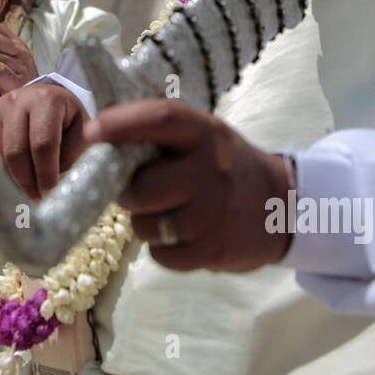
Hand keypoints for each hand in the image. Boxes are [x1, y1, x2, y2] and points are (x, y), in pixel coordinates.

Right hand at [0, 83, 87, 200]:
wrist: (45, 99)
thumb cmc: (67, 120)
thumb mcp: (82, 129)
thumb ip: (81, 148)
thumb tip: (72, 170)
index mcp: (46, 100)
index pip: (43, 142)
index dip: (46, 173)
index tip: (50, 194)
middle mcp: (17, 100)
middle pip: (15, 150)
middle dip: (26, 181)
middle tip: (36, 198)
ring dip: (11, 179)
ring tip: (26, 192)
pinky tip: (14, 178)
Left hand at [83, 100, 291, 273]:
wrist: (283, 207)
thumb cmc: (225, 165)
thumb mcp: (203, 136)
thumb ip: (160, 135)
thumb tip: (98, 136)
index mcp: (206, 133)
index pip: (160, 119)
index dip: (121, 123)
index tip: (92, 130)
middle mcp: (213, 170)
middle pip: (140, 187)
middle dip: (127, 191)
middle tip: (137, 189)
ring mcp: (214, 213)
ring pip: (145, 224)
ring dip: (145, 222)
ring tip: (169, 211)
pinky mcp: (214, 250)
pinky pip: (160, 255)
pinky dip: (162, 248)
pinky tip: (184, 234)